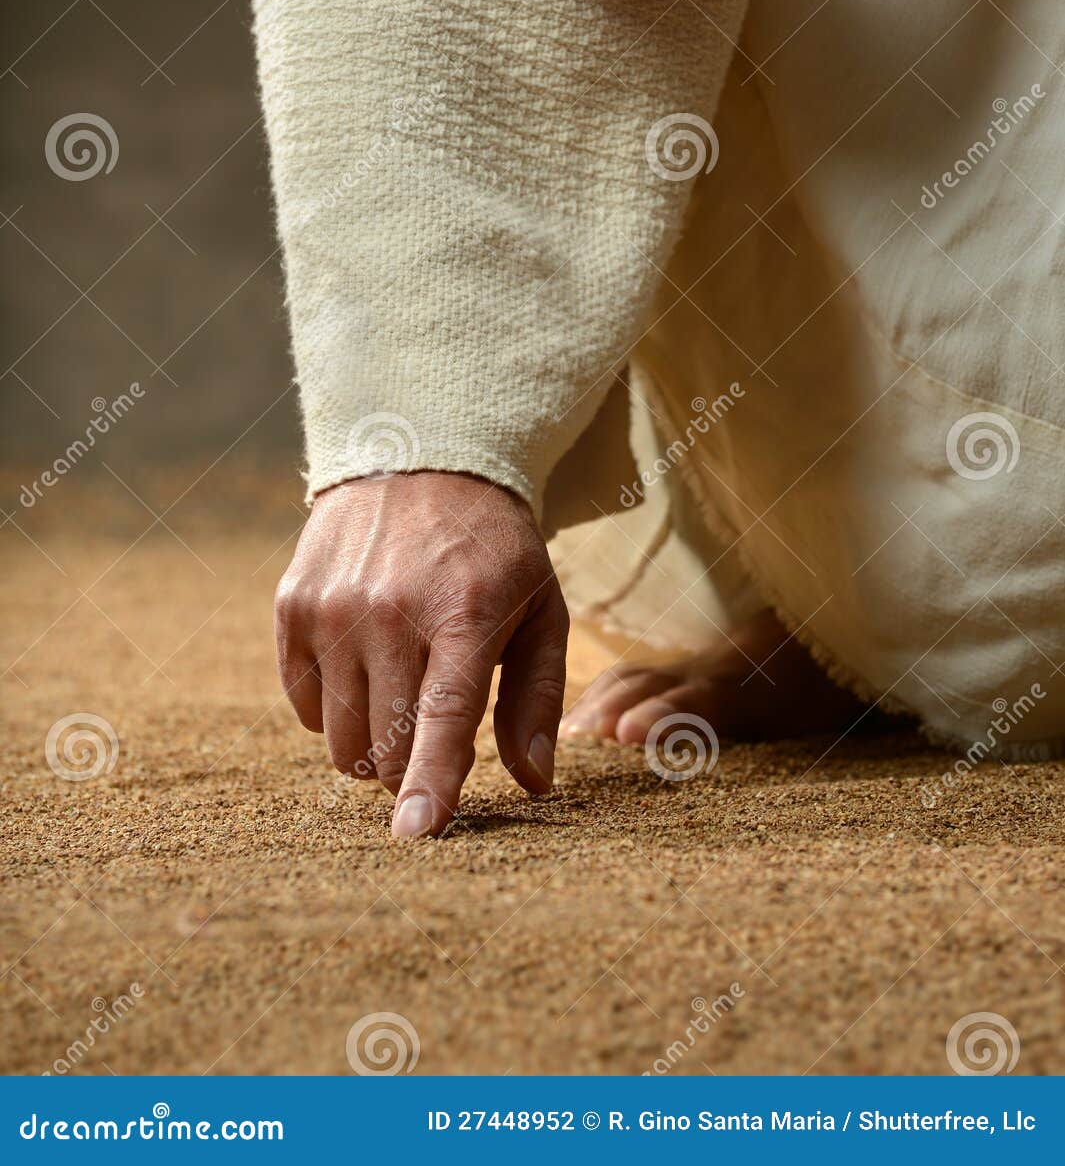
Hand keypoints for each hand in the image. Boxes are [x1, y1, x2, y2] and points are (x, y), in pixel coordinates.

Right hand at [274, 472, 568, 837]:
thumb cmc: (492, 551)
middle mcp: (390, 612)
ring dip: (372, 746)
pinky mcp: (293, 605)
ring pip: (339, 739)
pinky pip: (303, 705)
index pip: (443, 717)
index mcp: (463, 614)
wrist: (418, 460)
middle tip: (436, 732)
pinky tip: (364, 666)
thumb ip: (536, 698)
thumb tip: (534, 783)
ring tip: (401, 697)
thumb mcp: (541, 609)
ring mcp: (333, 608)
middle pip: (387, 747)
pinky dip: (333, 709)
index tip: (416, 834)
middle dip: (412, 769)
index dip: (430, 783)